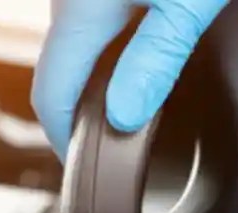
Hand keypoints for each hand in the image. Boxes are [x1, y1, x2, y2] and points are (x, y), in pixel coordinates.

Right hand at [32, 0, 228, 158]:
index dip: (64, 140)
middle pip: (55, 74)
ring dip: (87, 85)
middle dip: (75, 117)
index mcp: (80, 9)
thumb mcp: (187, 5)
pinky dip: (97, 56)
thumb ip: (156, 59)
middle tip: (108, 151)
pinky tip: (129, 66)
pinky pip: (83, 25)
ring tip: (121, 116)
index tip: (83, 171)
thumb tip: (123, 118)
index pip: (50, 95)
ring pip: (69, 49)